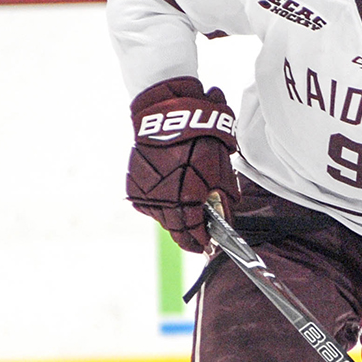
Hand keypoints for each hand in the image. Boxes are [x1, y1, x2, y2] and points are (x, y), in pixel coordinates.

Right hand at [124, 77, 238, 251]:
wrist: (169, 116)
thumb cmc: (200, 140)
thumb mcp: (221, 170)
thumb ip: (225, 197)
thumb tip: (227, 212)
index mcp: (185, 202)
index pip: (193, 234)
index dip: (201, 242)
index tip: (206, 246)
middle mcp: (162, 203)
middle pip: (175, 230)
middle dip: (187, 235)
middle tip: (196, 237)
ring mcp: (145, 195)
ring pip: (161, 218)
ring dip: (173, 219)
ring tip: (184, 215)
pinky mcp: (134, 185)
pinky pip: (148, 204)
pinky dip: (159, 204)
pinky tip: (168, 197)